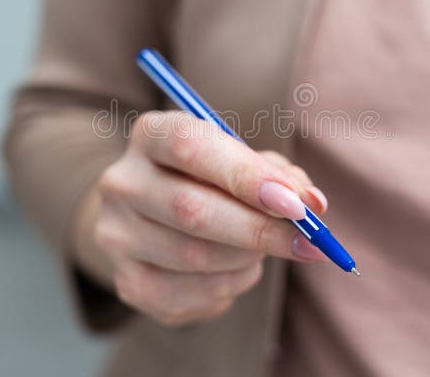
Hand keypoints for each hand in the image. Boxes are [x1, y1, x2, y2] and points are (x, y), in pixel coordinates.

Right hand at [74, 111, 328, 326]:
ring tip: (263, 249)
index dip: (246, 176)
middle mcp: (123, 183)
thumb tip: (312, 204)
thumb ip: (279, 175)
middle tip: (309, 242)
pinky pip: (190, 295)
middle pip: (191, 209)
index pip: (190, 147)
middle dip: (260, 229)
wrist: (154, 219)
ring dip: (247, 258)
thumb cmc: (211, 181)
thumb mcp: (242, 160)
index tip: (296, 203)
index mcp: (151, 135)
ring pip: (194, 256)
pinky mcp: (129, 283)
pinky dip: (230, 286)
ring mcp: (118, 236)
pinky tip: (238, 270)